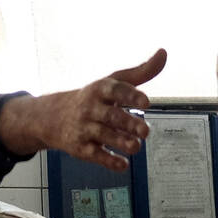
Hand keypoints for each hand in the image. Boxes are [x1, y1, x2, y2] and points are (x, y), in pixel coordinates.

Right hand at [0, 49, 166, 171]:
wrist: (53, 116)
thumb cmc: (94, 97)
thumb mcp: (114, 81)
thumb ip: (141, 71)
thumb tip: (164, 53)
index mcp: (101, 89)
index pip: (116, 90)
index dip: (131, 96)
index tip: (146, 103)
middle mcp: (91, 108)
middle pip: (111, 116)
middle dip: (128, 124)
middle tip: (146, 131)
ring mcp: (84, 128)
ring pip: (103, 136)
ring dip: (121, 142)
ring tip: (136, 146)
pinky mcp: (80, 147)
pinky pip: (95, 155)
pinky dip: (108, 161)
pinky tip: (123, 165)